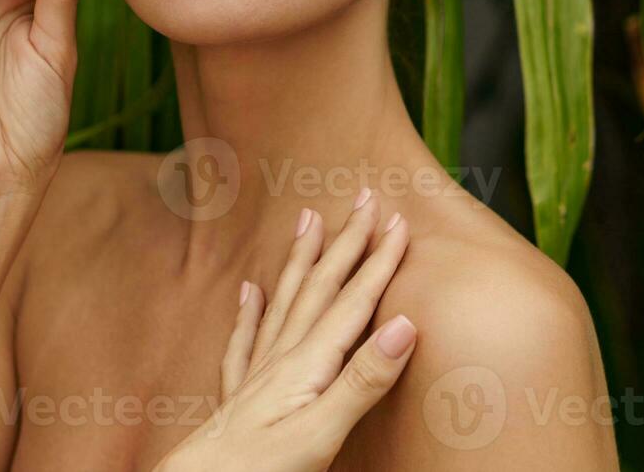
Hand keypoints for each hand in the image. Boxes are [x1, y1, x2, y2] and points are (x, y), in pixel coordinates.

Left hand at [157, 193, 415, 471]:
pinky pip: (246, 342)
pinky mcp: (240, 400)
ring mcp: (257, 377)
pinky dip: (250, 312)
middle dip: (346, 243)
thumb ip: (362, 380)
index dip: (377, 261)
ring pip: (284, 303)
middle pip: (320, 289)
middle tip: (363, 199)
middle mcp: (281, 360)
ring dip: (301, 261)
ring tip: (307, 221)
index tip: (397, 220)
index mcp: (307, 365)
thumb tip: (404, 325)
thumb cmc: (261, 471)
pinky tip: (248, 292)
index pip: (351, 302)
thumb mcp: (322, 432)